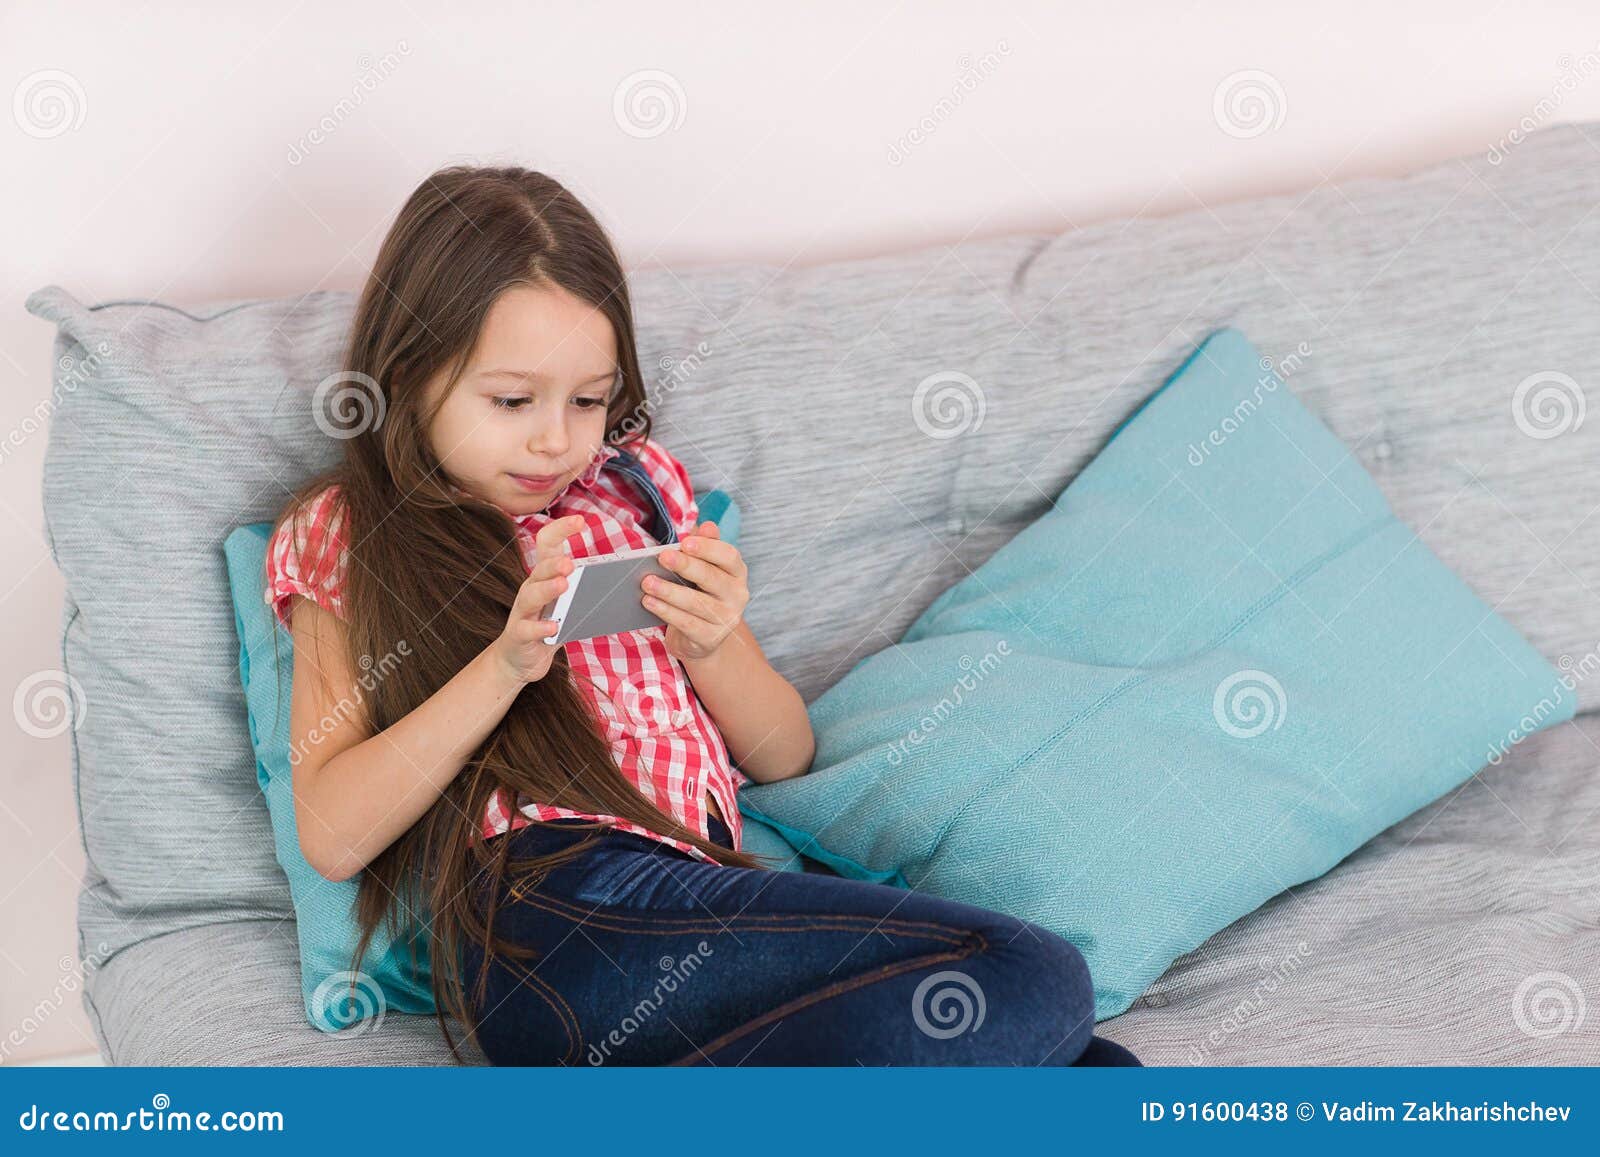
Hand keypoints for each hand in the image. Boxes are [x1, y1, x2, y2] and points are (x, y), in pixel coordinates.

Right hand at [490, 514, 584, 683]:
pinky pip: (528, 629)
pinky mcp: (519, 635)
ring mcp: (523, 612)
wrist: (520, 659)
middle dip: (555, 563)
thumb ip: (589, 590)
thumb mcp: (568, 604)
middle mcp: (531, 589)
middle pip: (539, 569)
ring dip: (548, 589)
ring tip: (564, 585)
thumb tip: (625, 579)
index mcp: (545, 576)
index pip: (547, 544)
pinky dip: (541, 627)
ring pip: (531, 595)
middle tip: (571, 562)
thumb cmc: (550, 625)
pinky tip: (555, 627)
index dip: (561, 529)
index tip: (580, 520)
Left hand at [643, 521, 748, 661]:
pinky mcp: (710, 638)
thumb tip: (707, 525)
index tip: (685, 543)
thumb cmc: (701, 592)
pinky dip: (666, 612)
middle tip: (662, 557)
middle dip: (686, 566)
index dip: (708, 548)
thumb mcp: (704, 568)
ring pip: (696, 603)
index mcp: (737, 572)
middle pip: (712, 578)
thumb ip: (705, 546)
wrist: (703, 636)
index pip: (729, 556)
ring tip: (647, 582)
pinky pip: (687, 624)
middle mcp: (737, 595)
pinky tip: (649, 602)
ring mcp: (726, 619)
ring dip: (669, 591)